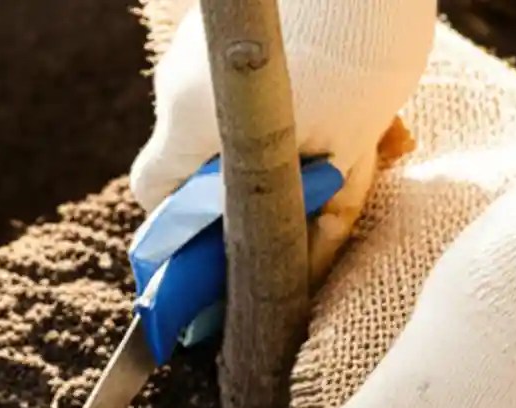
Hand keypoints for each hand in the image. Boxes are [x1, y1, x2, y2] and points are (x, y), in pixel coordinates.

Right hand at [129, 0, 433, 284]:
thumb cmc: (354, 55)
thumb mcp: (348, 152)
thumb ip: (322, 215)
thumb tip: (309, 274)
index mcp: (190, 122)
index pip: (153, 192)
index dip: (185, 226)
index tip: (229, 238)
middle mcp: (181, 81)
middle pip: (200, 153)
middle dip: (257, 178)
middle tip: (321, 186)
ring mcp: (203, 44)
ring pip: (234, 114)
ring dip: (284, 136)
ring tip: (361, 134)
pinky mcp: (232, 20)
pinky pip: (253, 77)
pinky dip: (293, 94)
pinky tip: (353, 91)